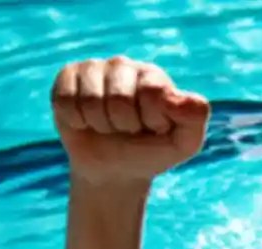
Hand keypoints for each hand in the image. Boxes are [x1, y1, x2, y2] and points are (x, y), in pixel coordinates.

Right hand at [51, 56, 210, 185]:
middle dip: (124, 125)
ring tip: (109, 126)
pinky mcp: (67, 77)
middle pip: (120, 97)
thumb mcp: (183, 143)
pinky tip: (86, 122)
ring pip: (92, 100)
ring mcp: (94, 68)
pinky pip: (67, 101)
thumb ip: (194, 120)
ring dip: (101, 125)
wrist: (113, 169)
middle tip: (128, 130)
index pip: (153, 92)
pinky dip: (77, 121)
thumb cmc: (151, 153)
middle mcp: (125, 66)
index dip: (151, 120)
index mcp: (155, 77)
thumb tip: (186, 98)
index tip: (154, 128)